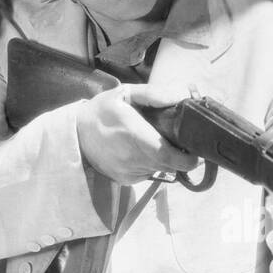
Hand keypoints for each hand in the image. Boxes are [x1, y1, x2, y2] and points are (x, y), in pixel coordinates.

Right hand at [75, 82, 199, 183]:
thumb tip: (180, 97)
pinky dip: (153, 165)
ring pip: (160, 170)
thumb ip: (154, 94)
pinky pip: (149, 174)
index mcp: (132, 132)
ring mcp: (127, 171)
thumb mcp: (126, 92)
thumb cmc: (103, 110)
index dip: (187, 158)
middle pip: (168, 164)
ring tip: (158, 143)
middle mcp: (130, 156)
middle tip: (182, 143)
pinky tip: (143, 152)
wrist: (76, 133)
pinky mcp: (124, 180)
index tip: (196, 153)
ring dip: (166, 160)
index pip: (166, 154)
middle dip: (181, 157)